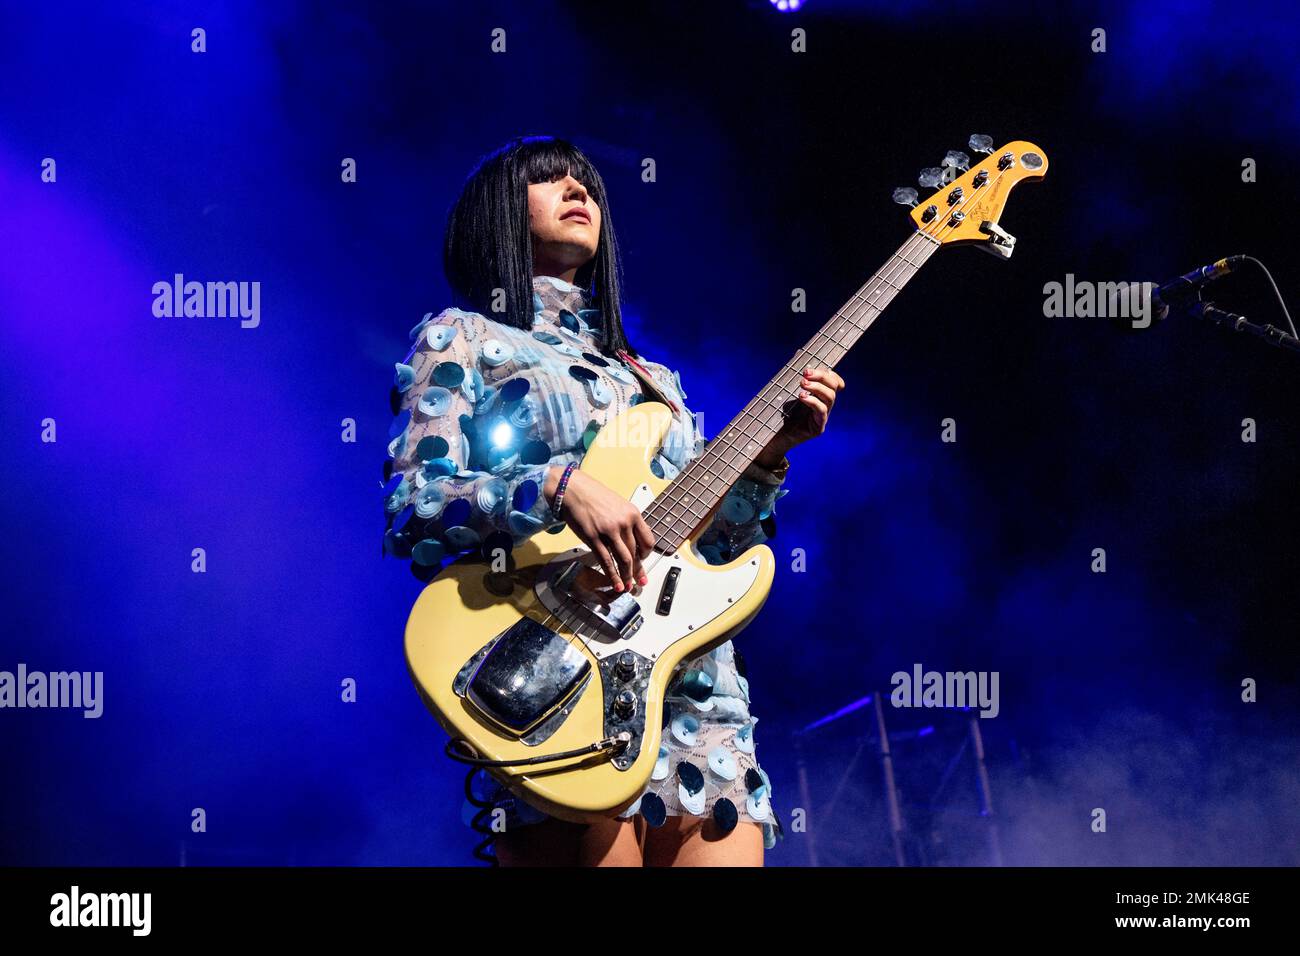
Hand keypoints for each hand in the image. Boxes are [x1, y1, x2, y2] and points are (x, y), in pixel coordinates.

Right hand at [544, 467, 653, 592]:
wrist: (573, 489)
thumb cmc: (594, 496)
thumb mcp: (618, 505)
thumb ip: (628, 522)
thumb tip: (632, 543)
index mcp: (633, 514)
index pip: (648, 541)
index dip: (647, 555)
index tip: (644, 561)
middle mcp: (623, 523)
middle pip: (636, 553)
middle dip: (638, 570)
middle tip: (640, 581)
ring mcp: (608, 531)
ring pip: (624, 560)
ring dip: (627, 576)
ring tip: (629, 586)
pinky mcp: (593, 538)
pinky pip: (606, 561)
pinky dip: (613, 575)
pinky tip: (617, 584)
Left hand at [759, 364, 845, 464]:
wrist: (774, 437)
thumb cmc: (781, 414)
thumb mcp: (787, 392)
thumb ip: (794, 376)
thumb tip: (798, 353)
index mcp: (819, 396)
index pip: (835, 382)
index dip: (830, 374)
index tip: (811, 369)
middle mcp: (824, 405)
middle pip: (833, 386)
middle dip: (821, 376)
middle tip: (805, 373)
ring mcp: (823, 417)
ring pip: (830, 397)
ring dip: (816, 388)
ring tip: (802, 384)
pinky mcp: (818, 427)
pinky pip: (822, 411)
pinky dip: (813, 402)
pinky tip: (802, 397)